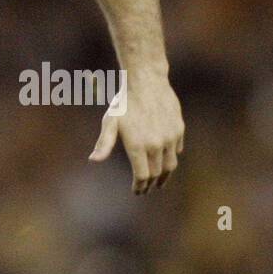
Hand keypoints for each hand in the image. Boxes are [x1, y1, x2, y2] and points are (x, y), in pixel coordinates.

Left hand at [89, 71, 184, 193]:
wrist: (146, 82)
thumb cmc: (123, 103)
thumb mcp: (109, 122)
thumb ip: (103, 143)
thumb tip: (93, 160)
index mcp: (138, 145)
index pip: (142, 176)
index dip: (139, 186)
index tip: (137, 191)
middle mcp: (156, 144)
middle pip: (156, 173)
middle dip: (150, 184)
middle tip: (145, 189)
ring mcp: (170, 137)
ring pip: (170, 165)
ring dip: (163, 176)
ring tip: (158, 181)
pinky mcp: (179, 129)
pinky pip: (177, 150)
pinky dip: (171, 159)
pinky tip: (165, 161)